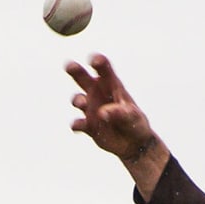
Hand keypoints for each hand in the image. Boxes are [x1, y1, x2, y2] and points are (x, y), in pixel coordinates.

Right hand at [65, 54, 166, 193]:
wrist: (133, 142)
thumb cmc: (135, 122)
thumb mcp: (133, 116)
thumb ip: (120, 112)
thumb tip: (102, 113)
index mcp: (112, 85)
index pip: (104, 69)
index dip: (99, 62)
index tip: (94, 60)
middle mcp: (98, 94)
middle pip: (84, 79)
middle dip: (76, 71)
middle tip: (69, 65)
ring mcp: (91, 109)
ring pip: (78, 99)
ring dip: (78, 100)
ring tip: (83, 104)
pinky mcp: (87, 125)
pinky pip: (78, 123)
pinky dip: (77, 124)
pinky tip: (77, 126)